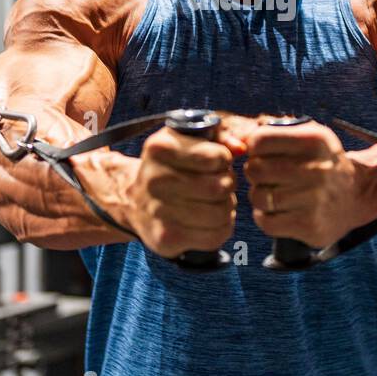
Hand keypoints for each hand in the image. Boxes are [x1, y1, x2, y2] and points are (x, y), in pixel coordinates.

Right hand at [124, 121, 242, 260]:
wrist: (135, 200)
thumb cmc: (170, 165)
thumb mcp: (187, 140)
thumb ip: (218, 137)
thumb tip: (241, 149)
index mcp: (159, 148)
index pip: (216, 157)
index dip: (224, 160)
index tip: (216, 163)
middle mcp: (154, 179)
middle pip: (221, 187)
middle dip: (228, 184)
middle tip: (220, 184)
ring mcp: (158, 211)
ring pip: (221, 213)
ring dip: (226, 207)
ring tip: (215, 201)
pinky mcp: (166, 238)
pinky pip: (215, 236)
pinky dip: (221, 228)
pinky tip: (210, 220)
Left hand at [245, 119, 359, 249]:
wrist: (356, 194)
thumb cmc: (322, 161)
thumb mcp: (309, 135)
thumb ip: (274, 131)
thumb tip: (239, 140)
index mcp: (314, 141)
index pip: (260, 140)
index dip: (254, 147)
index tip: (262, 153)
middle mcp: (316, 169)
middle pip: (255, 169)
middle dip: (255, 171)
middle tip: (266, 174)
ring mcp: (314, 200)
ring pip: (258, 196)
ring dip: (259, 195)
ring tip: (273, 192)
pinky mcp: (310, 226)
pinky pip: (266, 222)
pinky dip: (265, 216)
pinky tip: (277, 210)